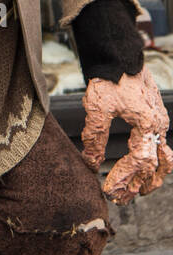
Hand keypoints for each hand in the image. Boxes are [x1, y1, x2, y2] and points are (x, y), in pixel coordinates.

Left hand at [82, 67, 172, 204]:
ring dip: (153, 176)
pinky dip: (154, 161)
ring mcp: (160, 121)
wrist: (119, 55)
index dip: (124, 179)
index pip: (139, 162)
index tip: (108, 190)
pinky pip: (161, 144)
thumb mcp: (98, 109)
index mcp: (147, 125)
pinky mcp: (156, 116)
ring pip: (165, 157)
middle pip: (156, 165)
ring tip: (139, 190)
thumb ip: (94, 138)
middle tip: (122, 199)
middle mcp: (159, 125)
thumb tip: (90, 164)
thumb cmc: (109, 79)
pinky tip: (142, 167)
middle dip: (139, 185)